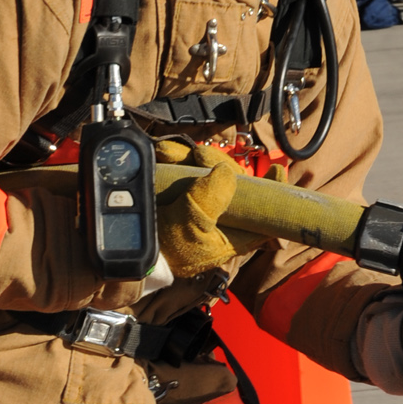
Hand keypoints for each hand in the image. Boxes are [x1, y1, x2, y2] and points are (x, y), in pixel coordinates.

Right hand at [153, 139, 265, 278]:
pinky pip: (183, 164)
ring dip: (190, 155)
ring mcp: (198, 198)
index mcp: (232, 232)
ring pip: (207, 167)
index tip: (276, 171)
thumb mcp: (191, 229)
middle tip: (200, 157)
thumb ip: (210, 200)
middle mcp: (219, 213)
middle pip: (233, 180)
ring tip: (170, 154)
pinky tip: (163, 154)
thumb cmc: (164, 249)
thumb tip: (226, 173)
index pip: (261, 212)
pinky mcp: (177, 186)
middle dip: (218, 163)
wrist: (126, 245)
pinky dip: (174, 155)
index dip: (272, 192)